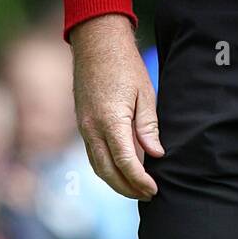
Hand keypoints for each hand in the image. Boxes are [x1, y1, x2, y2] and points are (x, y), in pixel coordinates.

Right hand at [69, 13, 164, 199]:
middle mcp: (92, 128)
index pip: (125, 162)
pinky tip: (120, 169)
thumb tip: (156, 154)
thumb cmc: (125, 65)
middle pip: (108, 172)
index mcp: (110, 120)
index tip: (154, 189)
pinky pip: (92, 154)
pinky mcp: (81, 123)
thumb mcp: (145, 92)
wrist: (97, 44)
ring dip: (115, 182)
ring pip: (97, 166)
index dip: (140, 180)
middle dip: (127, 188)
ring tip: (136, 187)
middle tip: (148, 194)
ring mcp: (83, 127)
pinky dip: (106, 168)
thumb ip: (148, 126)